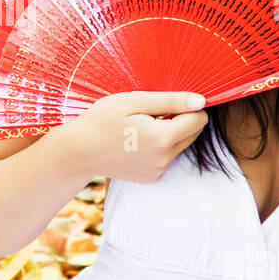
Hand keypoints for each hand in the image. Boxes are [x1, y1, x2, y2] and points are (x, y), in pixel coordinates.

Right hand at [60, 91, 208, 184]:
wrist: (78, 152)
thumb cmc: (101, 120)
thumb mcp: (133, 101)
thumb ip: (170, 101)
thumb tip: (200, 101)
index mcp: (162, 138)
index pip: (199, 119)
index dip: (187, 106)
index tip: (167, 102)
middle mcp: (165, 159)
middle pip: (193, 133)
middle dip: (180, 120)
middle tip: (150, 114)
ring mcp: (158, 171)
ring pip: (181, 145)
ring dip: (169, 133)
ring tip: (139, 128)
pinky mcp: (152, 178)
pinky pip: (168, 157)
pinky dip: (159, 147)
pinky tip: (136, 142)